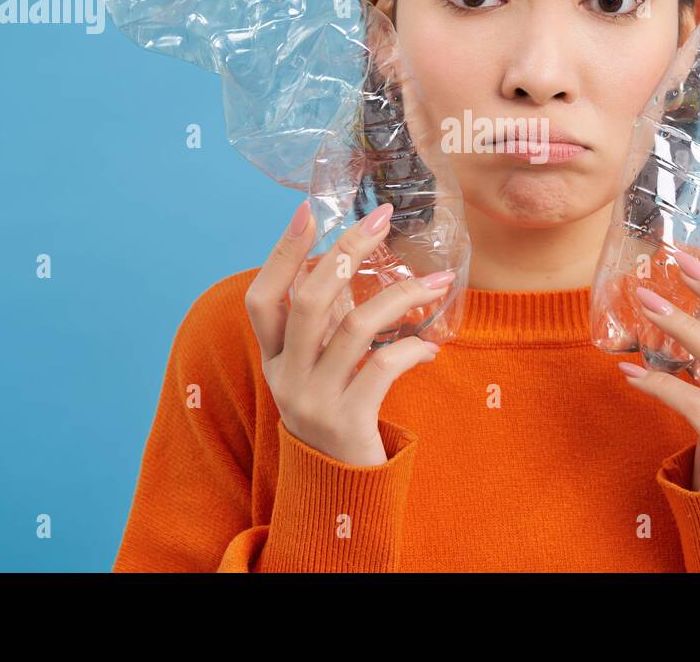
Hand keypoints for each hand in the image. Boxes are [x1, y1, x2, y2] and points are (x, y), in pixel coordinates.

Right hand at [244, 199, 455, 466]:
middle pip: (310, 300)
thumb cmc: (335, 411)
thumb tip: (348, 260)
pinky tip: (431, 347)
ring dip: (401, 296)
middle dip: (348, 251)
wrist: (339, 489)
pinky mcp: (348, 420)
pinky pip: (383, 367)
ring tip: (436, 281)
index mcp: (273, 357)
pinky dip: (412, 349)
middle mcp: (286, 375)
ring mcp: (314, 399)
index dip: (282, 253)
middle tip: (382, 219)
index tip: (307, 210)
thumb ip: (326, 323)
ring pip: (355, 328)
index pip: (263, 297)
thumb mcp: (317, 367)